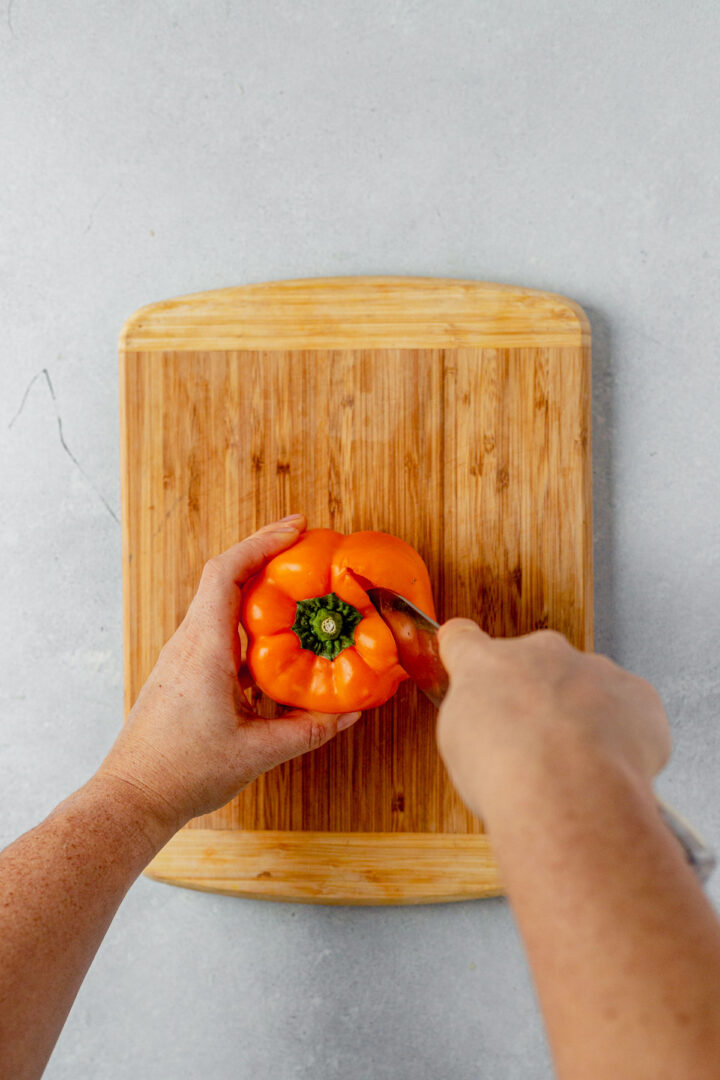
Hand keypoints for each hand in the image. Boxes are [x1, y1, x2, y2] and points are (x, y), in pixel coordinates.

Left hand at [96, 515, 360, 839]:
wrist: (133, 797)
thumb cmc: (182, 773)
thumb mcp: (257, 753)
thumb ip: (308, 731)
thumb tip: (348, 714)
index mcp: (205, 649)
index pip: (227, 573)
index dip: (262, 542)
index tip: (296, 528)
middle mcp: (190, 643)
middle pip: (225, 579)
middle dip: (267, 557)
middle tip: (307, 550)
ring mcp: (184, 657)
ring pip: (221, 606)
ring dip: (258, 591)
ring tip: (299, 592)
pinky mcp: (184, 674)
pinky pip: (219, 633)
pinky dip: (249, 625)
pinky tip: (277, 645)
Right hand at [435, 620, 670, 823]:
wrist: (566, 792)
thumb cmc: (507, 773)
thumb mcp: (458, 747)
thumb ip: (473, 719)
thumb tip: (488, 722)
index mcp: (486, 664)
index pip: (465, 641)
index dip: (465, 651)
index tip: (465, 651)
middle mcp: (540, 653)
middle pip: (537, 665)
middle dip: (537, 696)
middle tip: (535, 745)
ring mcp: (593, 668)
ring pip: (588, 687)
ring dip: (583, 717)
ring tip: (577, 767)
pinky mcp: (637, 694)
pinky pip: (631, 710)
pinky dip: (625, 735)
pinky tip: (610, 768)